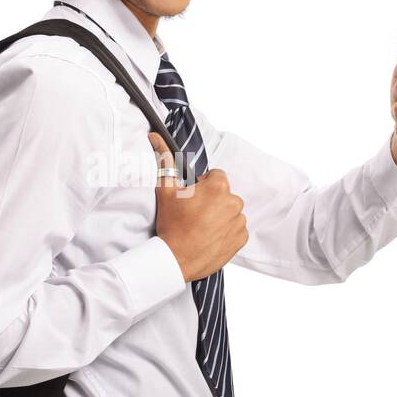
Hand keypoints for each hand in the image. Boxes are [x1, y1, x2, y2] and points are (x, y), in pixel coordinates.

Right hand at [148, 132, 247, 282]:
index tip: (192, 198)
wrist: (176, 259)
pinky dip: (226, 231)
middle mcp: (233, 202)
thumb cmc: (171, 224)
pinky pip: (236, 228)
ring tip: (201, 227)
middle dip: (212, 200)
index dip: (202, 186)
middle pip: (224, 194)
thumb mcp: (165, 190)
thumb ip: (165, 161)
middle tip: (194, 214)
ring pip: (230, 211)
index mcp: (219, 186)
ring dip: (219, 215)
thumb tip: (155, 137)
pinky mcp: (241, 238)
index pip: (216, 176)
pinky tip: (209, 236)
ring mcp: (239, 221)